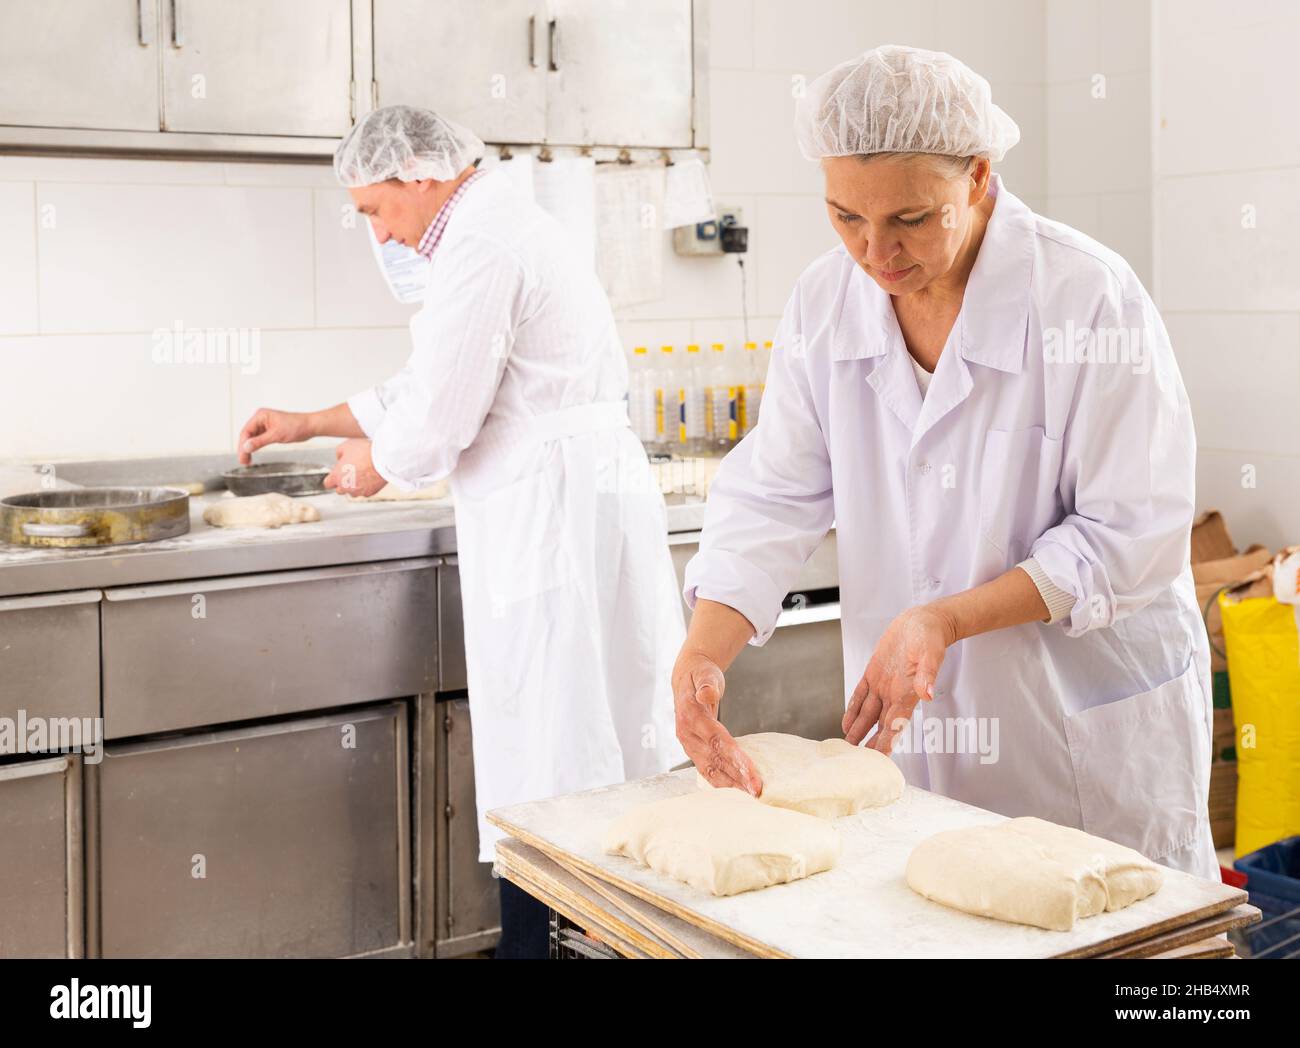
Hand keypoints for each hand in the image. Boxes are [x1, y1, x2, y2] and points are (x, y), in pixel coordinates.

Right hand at [237, 408, 315, 464]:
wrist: (310, 426)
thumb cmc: (297, 426)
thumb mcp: (276, 435)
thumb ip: (260, 441)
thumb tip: (246, 447)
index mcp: (261, 415)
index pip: (246, 431)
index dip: (242, 445)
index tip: (242, 456)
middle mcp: (261, 419)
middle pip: (248, 435)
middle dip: (245, 448)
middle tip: (243, 461)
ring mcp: (265, 424)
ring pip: (252, 438)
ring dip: (249, 448)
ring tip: (247, 460)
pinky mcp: (270, 430)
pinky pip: (259, 439)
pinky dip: (256, 446)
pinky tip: (253, 453)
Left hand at [323, 439, 386, 496]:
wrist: (384, 458)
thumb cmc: (365, 452)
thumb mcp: (346, 446)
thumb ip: (339, 454)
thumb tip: (340, 457)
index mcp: (337, 476)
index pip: (327, 483)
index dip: (331, 478)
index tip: (335, 474)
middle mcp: (346, 487)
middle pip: (339, 490)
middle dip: (342, 482)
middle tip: (349, 473)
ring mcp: (359, 491)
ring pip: (353, 492)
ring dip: (354, 485)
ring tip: (361, 474)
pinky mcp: (371, 492)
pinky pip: (365, 491)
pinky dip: (366, 486)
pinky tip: (369, 476)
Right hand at [672, 649, 761, 794]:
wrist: (685, 679)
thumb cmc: (700, 675)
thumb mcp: (705, 673)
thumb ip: (707, 684)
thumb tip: (707, 694)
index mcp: (691, 716)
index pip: (716, 741)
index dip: (734, 758)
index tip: (752, 774)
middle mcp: (687, 734)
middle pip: (715, 760)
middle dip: (737, 777)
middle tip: (757, 791)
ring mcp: (688, 745)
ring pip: (710, 770)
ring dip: (730, 785)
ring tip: (750, 795)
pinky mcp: (693, 750)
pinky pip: (707, 770)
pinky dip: (722, 783)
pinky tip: (737, 791)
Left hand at [843, 604, 955, 754]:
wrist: (924, 622)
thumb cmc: (931, 637)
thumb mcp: (931, 653)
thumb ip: (928, 673)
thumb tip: (928, 694)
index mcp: (908, 692)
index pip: (896, 723)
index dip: (888, 741)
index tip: (879, 759)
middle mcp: (895, 693)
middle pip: (881, 725)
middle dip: (870, 743)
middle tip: (857, 762)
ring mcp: (883, 684)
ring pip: (868, 713)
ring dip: (858, 730)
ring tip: (848, 747)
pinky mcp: (874, 673)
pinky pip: (861, 695)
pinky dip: (853, 709)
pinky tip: (846, 723)